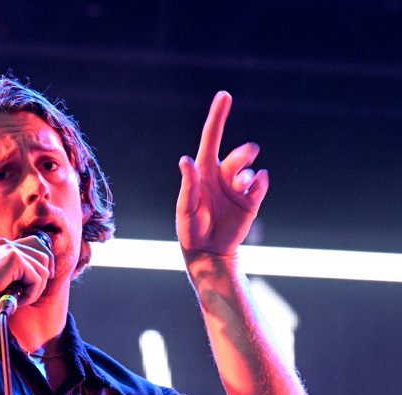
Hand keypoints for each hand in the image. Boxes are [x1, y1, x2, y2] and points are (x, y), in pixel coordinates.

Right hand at [0, 235, 54, 322]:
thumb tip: (46, 271)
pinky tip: (17, 301)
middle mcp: (6, 243)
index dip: (45, 263)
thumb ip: (16, 272)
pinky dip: (31, 294)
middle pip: (44, 254)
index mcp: (1, 246)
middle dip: (43, 277)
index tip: (42, 281)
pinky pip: (37, 278)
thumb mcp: (0, 279)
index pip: (35, 245)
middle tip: (29, 294)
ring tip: (20, 299)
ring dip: (36, 289)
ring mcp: (9, 249)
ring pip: (43, 269)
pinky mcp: (13, 259)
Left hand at [176, 91, 268, 257]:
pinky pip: (259, 184)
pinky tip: (255, 185)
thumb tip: (185, 159)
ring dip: (247, 171)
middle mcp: (221, 175)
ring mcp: (237, 187)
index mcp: (203, 171)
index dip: (217, 116)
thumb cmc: (190, 228)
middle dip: (243, 153)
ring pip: (249, 168)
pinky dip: (259, 183)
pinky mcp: (250, 201)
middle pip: (237, 154)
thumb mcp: (185, 207)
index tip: (224, 95)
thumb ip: (188, 184)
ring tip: (242, 183)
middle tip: (249, 152)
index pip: (211, 138)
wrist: (208, 250)